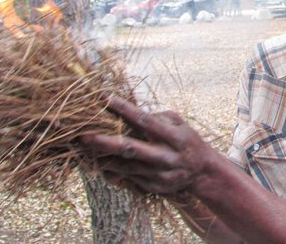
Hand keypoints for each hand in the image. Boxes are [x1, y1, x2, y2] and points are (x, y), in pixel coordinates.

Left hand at [82, 99, 214, 194]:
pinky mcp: (153, 187)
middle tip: (83, 136)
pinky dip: (112, 170)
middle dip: (105, 142)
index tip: (105, 98)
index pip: (145, 120)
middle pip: (130, 148)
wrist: (202, 173)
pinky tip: (99, 162)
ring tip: (85, 149)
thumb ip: (158, 117)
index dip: (124, 109)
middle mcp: (166, 156)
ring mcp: (159, 174)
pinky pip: (127, 178)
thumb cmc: (187, 141)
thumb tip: (133, 112)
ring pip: (124, 166)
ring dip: (103, 158)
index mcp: (174, 136)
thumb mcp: (180, 123)